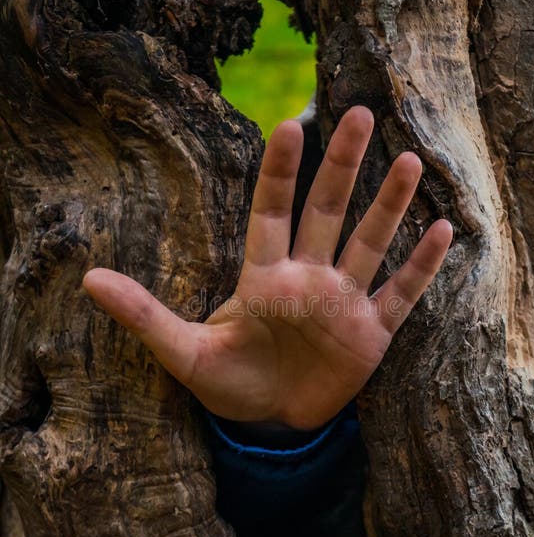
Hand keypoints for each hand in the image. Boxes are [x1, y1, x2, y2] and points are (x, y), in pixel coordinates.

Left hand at [83, 106, 451, 429]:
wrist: (271, 423)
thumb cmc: (228, 382)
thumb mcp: (183, 353)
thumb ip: (145, 315)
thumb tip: (88, 279)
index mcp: (263, 277)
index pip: (272, 212)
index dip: (279, 172)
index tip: (289, 124)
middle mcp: (308, 279)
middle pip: (327, 212)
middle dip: (342, 166)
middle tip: (358, 113)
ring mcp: (343, 303)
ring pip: (369, 243)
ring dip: (389, 205)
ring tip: (410, 160)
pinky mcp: (371, 334)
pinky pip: (401, 294)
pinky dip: (421, 267)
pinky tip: (443, 229)